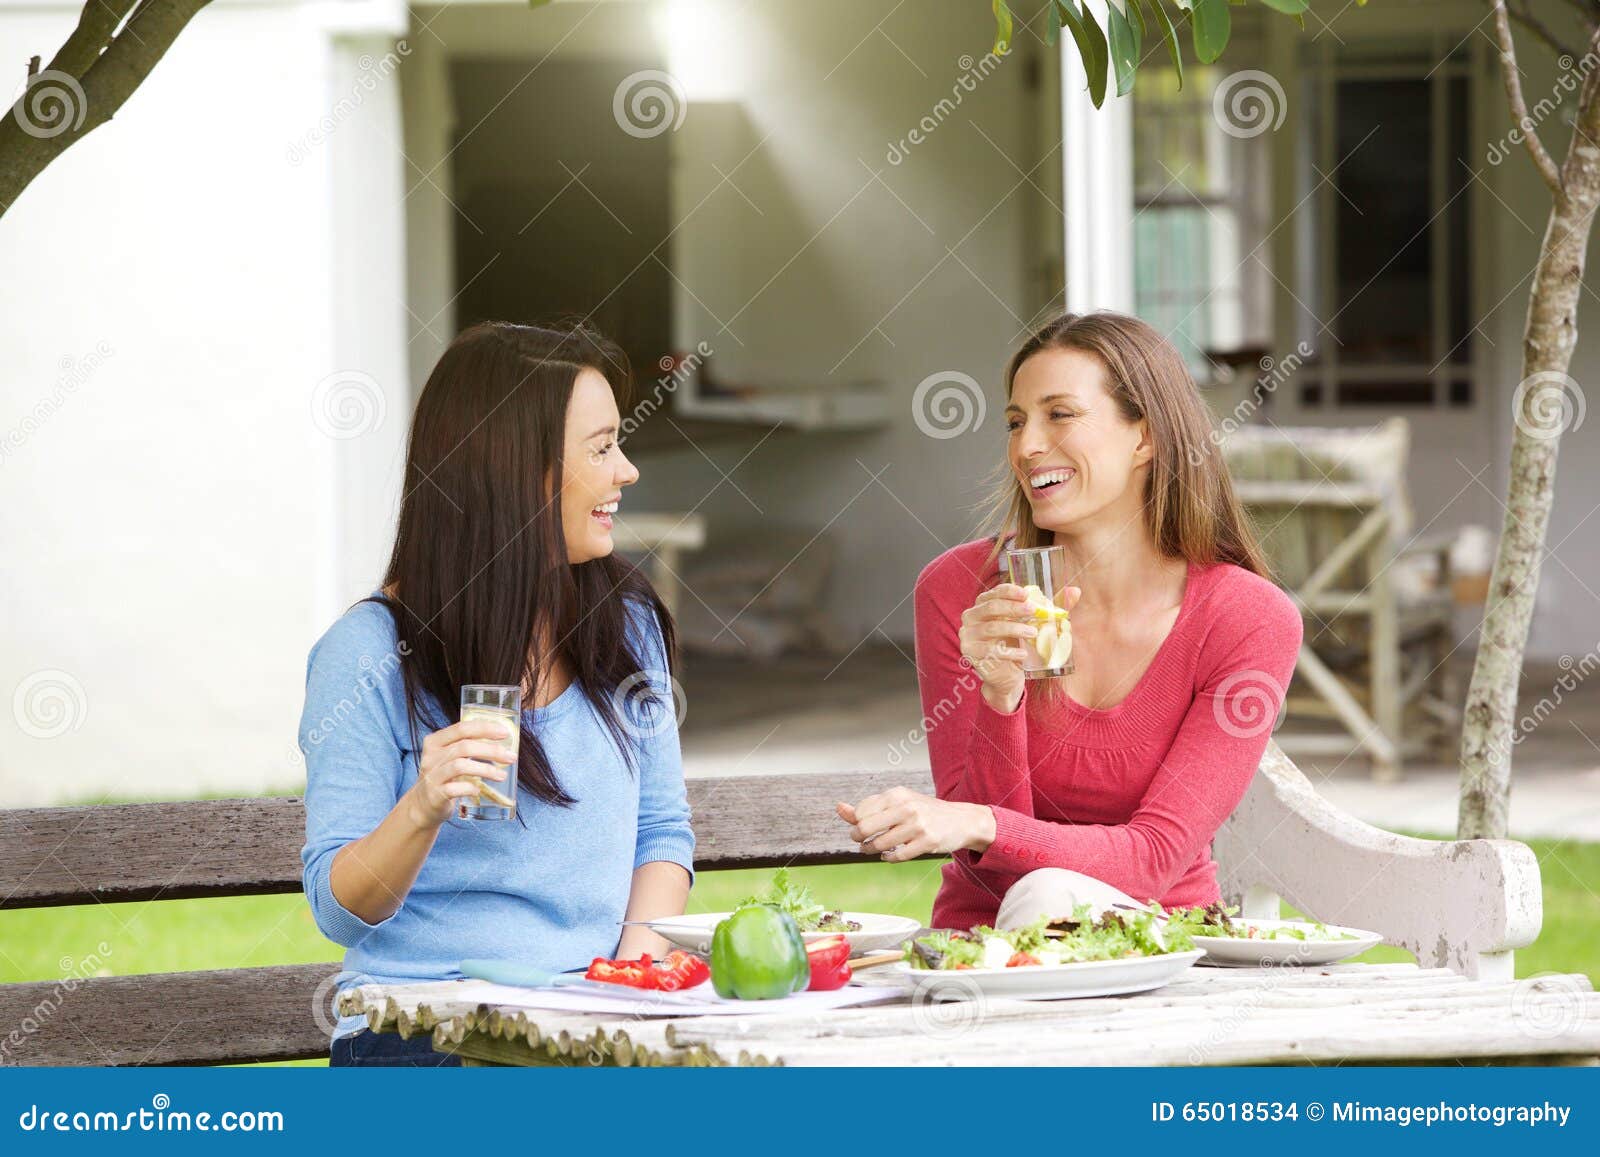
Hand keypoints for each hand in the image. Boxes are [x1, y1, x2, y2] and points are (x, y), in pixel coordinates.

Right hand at [405, 718, 515, 828]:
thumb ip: (466, 745)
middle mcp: (430, 756)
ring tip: (501, 775)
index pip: (462, 728)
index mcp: (434, 741)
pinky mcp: (435, 795)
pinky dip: (470, 788)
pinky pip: (455, 789)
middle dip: (491, 751)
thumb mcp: (448, 757)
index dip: (485, 729)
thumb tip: (502, 742)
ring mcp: (432, 776)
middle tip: (510, 757)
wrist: (422, 805)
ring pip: (461, 766)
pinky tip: (479, 790)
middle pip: (464, 747)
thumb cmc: (443, 777)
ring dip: (486, 769)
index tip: (505, 733)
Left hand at [835, 788, 995, 861]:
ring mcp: (918, 825)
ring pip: (880, 843)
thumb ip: (867, 808)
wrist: (961, 820)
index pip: (861, 812)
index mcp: (897, 794)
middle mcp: (907, 807)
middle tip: (860, 841)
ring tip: (871, 848)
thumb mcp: (897, 803)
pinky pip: (898, 856)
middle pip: (865, 827)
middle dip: (858, 837)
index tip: (860, 827)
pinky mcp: (927, 842)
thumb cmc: (922, 811)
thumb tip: (838, 807)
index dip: (855, 823)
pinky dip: (888, 857)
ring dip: (871, 849)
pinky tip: (888, 854)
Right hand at [959, 582, 1079, 710]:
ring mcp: (968, 635)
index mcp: (983, 605)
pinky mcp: (971, 653)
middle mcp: (971, 617)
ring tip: (1033, 633)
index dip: (1009, 591)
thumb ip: (1051, 607)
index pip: (994, 593)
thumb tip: (1076, 591)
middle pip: (992, 607)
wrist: (1006, 676)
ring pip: (992, 627)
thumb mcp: (1031, 624)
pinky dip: (1009, 652)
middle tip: (1033, 611)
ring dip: (1014, 628)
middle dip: (1013, 607)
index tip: (1027, 594)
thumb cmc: (1017, 644)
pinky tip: (1023, 655)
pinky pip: (990, 650)